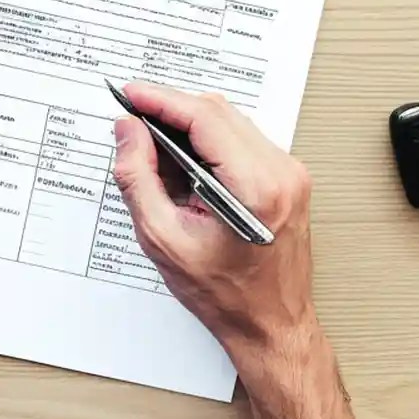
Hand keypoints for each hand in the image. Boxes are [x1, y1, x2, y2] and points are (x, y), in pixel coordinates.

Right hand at [111, 83, 315, 359]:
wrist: (270, 324)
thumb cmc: (226, 296)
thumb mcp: (164, 239)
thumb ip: (139, 179)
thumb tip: (128, 133)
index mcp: (255, 188)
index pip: (203, 118)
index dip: (161, 100)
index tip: (131, 95)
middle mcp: (281, 174)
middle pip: (218, 112)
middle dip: (171, 109)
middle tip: (133, 120)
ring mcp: (290, 174)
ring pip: (231, 122)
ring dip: (190, 125)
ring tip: (154, 147)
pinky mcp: (288, 179)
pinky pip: (243, 140)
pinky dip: (209, 142)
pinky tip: (185, 162)